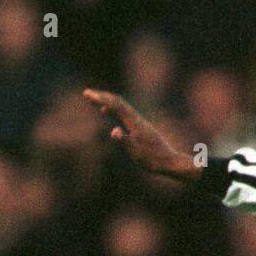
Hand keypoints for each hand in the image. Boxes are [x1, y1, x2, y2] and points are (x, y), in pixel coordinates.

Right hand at [83, 89, 198, 181]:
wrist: (169, 162)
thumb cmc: (152, 159)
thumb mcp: (136, 153)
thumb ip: (124, 141)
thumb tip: (114, 131)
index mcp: (135, 124)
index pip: (116, 106)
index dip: (101, 99)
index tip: (87, 95)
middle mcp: (137, 120)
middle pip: (118, 103)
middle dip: (101, 97)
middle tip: (86, 93)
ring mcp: (139, 123)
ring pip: (121, 107)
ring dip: (106, 101)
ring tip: (93, 100)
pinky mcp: (140, 127)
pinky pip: (124, 113)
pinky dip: (113, 109)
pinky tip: (107, 112)